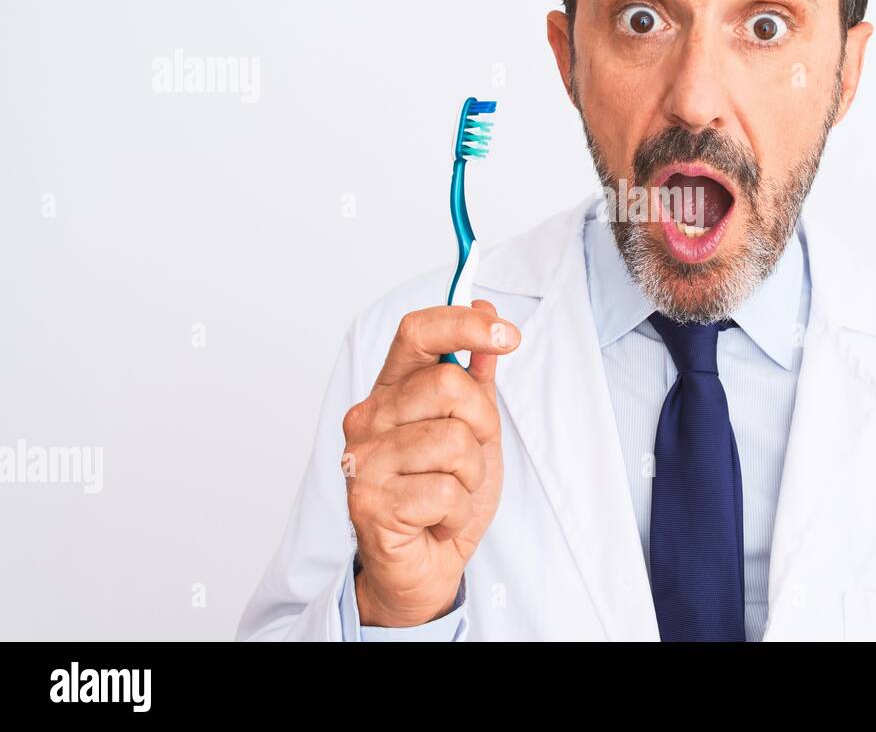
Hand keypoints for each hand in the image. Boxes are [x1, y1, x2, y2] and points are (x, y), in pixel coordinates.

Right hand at [342, 300, 519, 626]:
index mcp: (391, 391)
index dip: (465, 324)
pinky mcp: (370, 503)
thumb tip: (488, 313)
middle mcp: (369, 418)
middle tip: (467, 459)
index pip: (417, 332)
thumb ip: (477, 377)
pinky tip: (437, 520)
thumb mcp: (473, 429)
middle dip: (482, 425)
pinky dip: (457, 511)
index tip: (506, 335)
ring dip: (471, 475)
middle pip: (449, 385)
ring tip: (450, 492)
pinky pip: (447, 491)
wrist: (422, 566)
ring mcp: (365, 460)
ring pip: (454, 441)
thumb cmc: (442, 495)